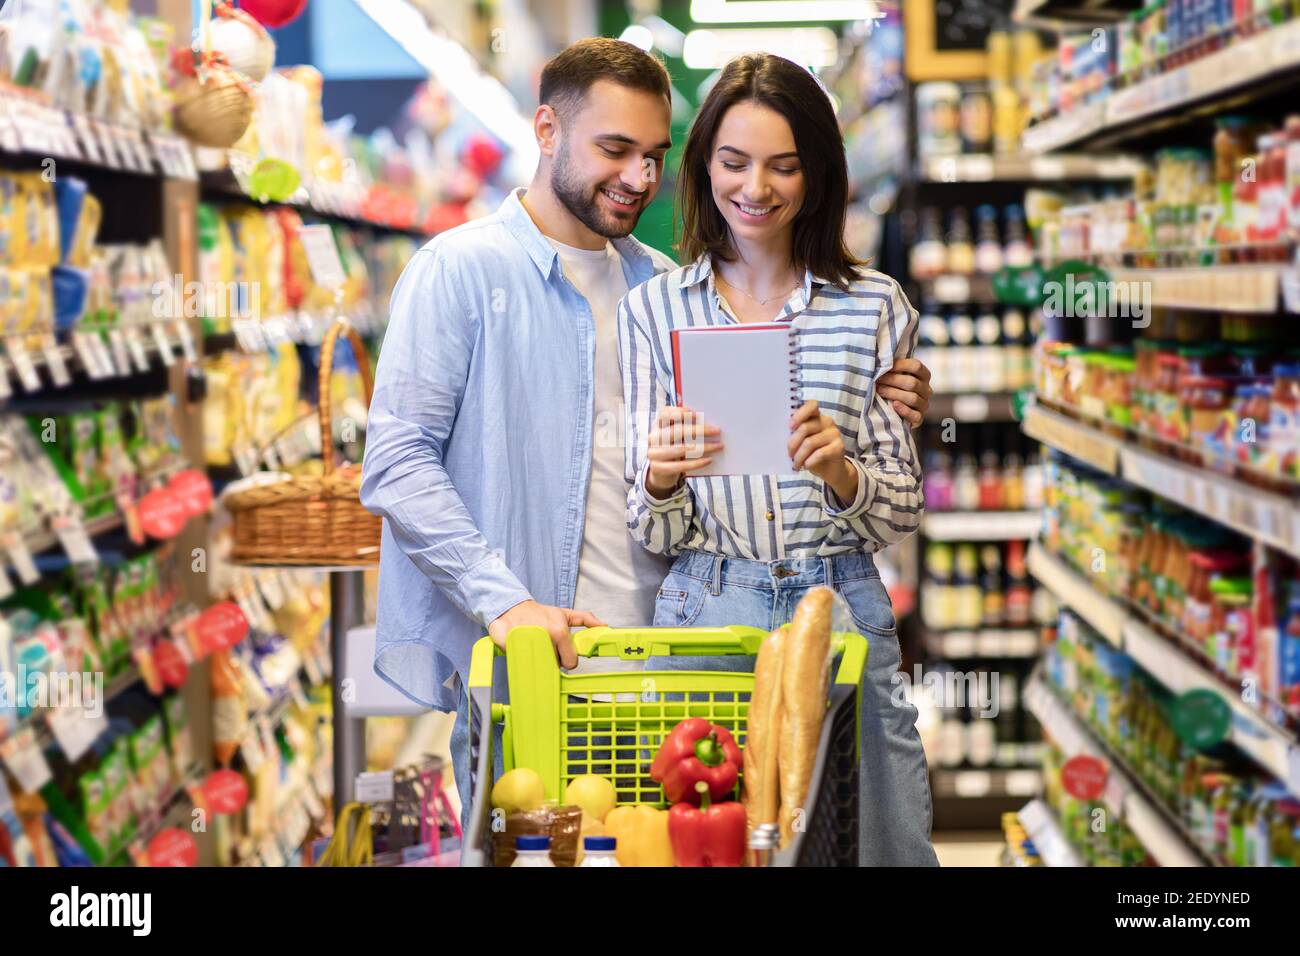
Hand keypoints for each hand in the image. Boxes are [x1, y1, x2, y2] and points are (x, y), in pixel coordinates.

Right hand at [487, 600, 602, 668]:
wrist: (512, 607)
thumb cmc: (540, 613)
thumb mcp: (564, 614)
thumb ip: (585, 619)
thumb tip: (604, 626)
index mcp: (560, 632)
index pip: (571, 662)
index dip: (567, 659)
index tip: (561, 652)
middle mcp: (546, 638)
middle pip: (556, 667)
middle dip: (553, 660)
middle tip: (547, 647)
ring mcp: (528, 645)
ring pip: (542, 668)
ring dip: (539, 661)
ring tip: (535, 647)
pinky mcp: (512, 648)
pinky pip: (523, 665)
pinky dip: (523, 661)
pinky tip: (522, 650)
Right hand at [645, 406, 722, 498]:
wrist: (661, 471)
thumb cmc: (674, 448)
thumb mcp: (677, 436)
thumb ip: (687, 428)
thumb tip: (710, 424)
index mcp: (658, 425)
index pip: (664, 413)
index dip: (680, 412)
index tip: (697, 414)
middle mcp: (653, 437)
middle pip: (677, 431)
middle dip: (699, 430)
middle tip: (717, 431)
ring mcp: (653, 453)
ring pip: (681, 449)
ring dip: (703, 447)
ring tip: (718, 446)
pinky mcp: (657, 468)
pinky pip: (680, 466)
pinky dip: (697, 463)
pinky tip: (709, 460)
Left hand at [788, 400, 857, 502]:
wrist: (830, 470)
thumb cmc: (812, 454)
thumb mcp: (802, 442)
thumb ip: (795, 434)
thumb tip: (780, 435)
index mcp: (816, 416)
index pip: (811, 405)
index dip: (799, 414)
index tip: (789, 427)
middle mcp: (827, 421)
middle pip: (805, 427)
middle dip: (792, 443)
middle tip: (789, 455)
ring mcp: (834, 433)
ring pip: (810, 442)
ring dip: (799, 456)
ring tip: (796, 464)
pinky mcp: (839, 446)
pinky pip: (820, 453)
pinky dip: (809, 461)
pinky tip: (806, 466)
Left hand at [877, 357, 931, 428]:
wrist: (891, 411)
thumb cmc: (890, 386)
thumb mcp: (893, 374)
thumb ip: (891, 366)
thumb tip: (881, 356)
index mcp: (923, 375)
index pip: (916, 366)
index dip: (900, 365)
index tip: (884, 366)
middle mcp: (926, 390)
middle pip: (912, 383)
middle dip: (892, 380)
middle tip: (877, 379)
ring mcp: (924, 405)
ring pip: (912, 398)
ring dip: (894, 393)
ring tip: (879, 390)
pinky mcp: (919, 419)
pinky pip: (915, 416)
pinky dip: (904, 410)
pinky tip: (894, 405)